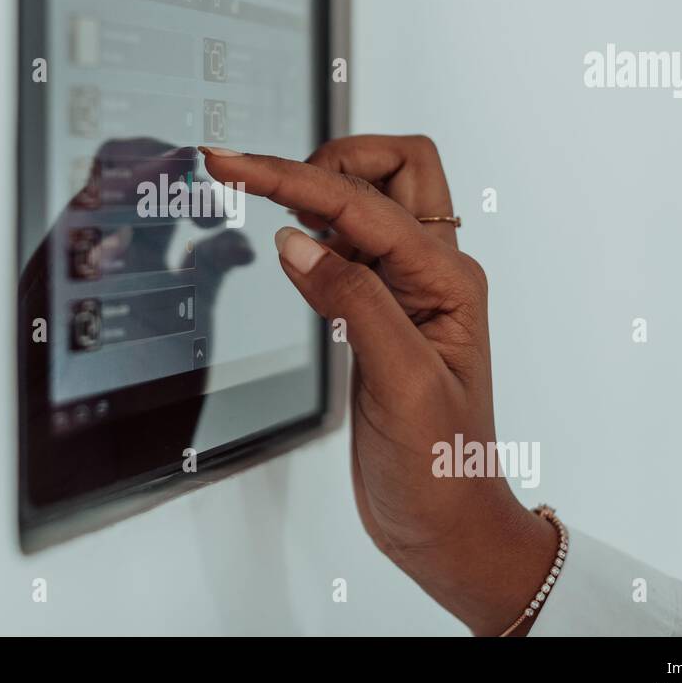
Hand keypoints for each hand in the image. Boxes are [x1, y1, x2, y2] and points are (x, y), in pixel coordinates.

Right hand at [201, 136, 557, 635]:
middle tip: (263, 176)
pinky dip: (315, 230)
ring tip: (263, 196)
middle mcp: (432, 275)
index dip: (290, 177)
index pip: (360, 203)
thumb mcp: (402, 382)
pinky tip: (290, 243)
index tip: (233, 163)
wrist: (446, 526)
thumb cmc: (443, 467)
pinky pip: (349, 247)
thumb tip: (297, 240)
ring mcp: (405, 292)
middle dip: (330, 156)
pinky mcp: (379, 314)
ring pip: (370, 201)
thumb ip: (352, 301)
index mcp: (448, 281)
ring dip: (321, 189)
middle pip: (392, 169)